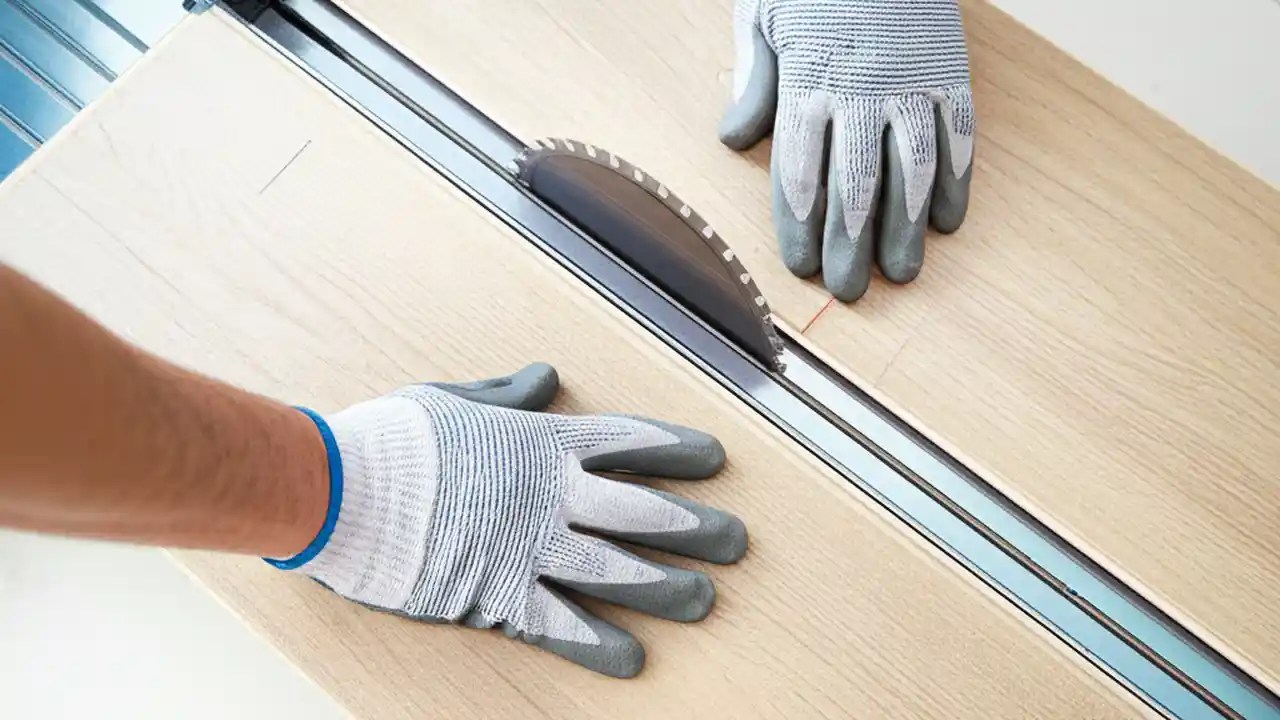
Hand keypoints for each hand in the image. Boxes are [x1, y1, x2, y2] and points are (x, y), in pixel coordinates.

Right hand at [272, 363, 747, 677]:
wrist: (342, 488)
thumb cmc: (395, 438)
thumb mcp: (456, 400)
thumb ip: (509, 396)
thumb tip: (546, 378)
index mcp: (542, 443)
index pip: (629, 443)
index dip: (677, 451)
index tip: (716, 460)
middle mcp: (550, 496)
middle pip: (641, 512)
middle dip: (694, 528)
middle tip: (735, 542)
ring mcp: (529, 548)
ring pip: (617, 572)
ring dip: (666, 588)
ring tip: (706, 600)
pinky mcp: (499, 596)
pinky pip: (560, 625)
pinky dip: (598, 643)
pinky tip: (634, 658)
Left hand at [720, 0, 976, 300]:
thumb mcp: (761, 15)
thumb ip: (753, 81)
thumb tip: (735, 140)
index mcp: (808, 81)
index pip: (800, 170)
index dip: (801, 225)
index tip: (802, 265)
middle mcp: (861, 90)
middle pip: (855, 184)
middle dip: (851, 244)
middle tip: (850, 290)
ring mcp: (910, 84)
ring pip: (910, 169)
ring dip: (906, 226)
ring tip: (903, 272)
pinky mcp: (949, 73)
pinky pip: (956, 136)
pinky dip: (955, 180)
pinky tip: (947, 221)